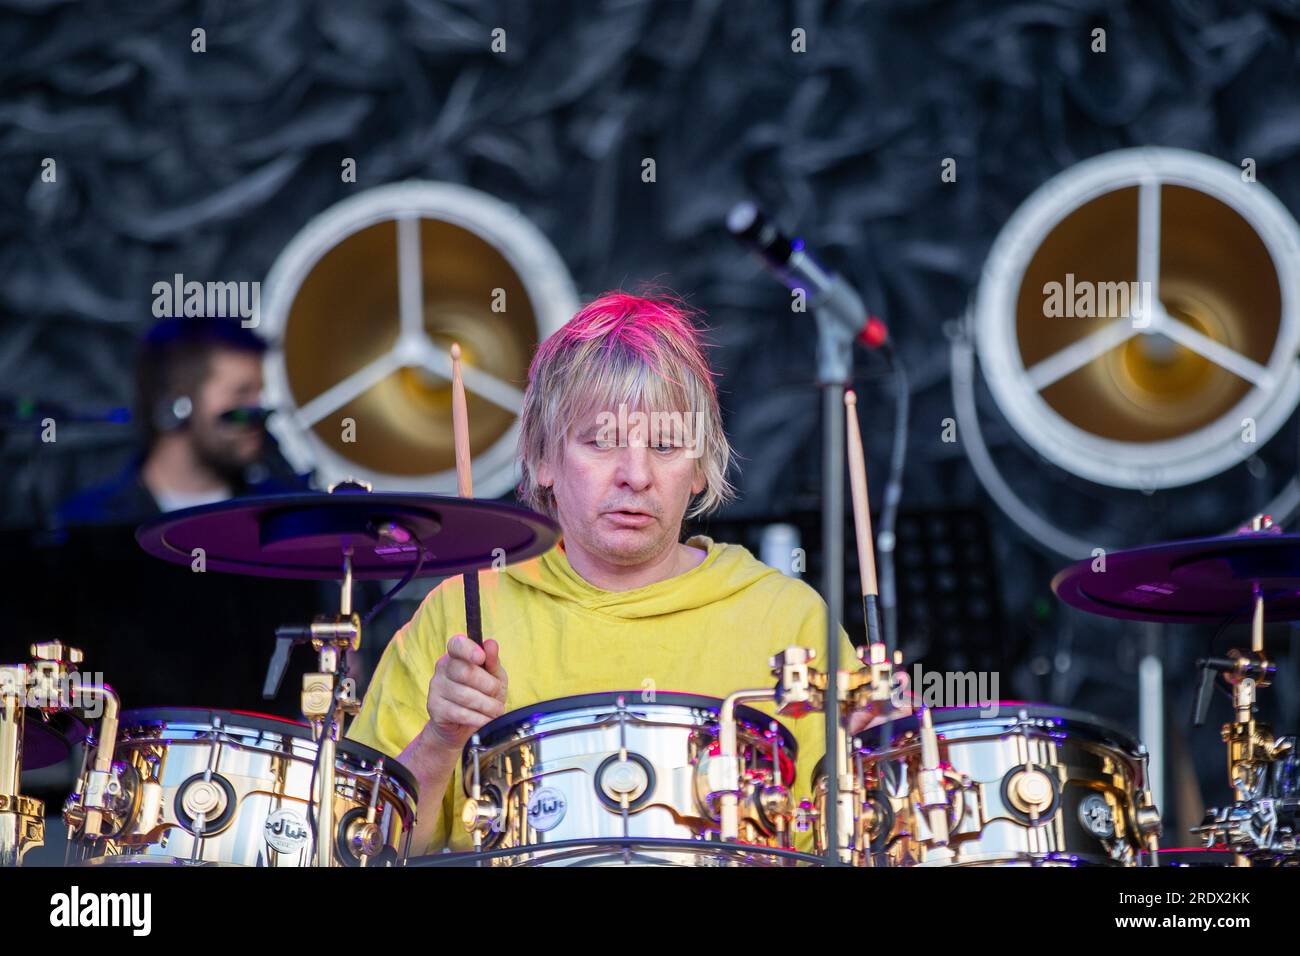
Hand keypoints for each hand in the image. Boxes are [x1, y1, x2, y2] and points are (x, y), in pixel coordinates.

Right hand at [423, 634, 507, 751]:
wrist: (465, 726)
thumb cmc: (482, 694)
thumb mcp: (493, 676)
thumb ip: (493, 661)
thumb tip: (491, 644)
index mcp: (456, 654)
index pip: (457, 645)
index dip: (469, 649)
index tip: (481, 657)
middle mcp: (442, 668)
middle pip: (465, 672)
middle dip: (488, 685)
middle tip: (497, 694)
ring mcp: (436, 688)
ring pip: (464, 695)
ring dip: (487, 705)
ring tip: (496, 710)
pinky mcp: (435, 708)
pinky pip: (460, 713)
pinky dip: (478, 718)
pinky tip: (486, 719)